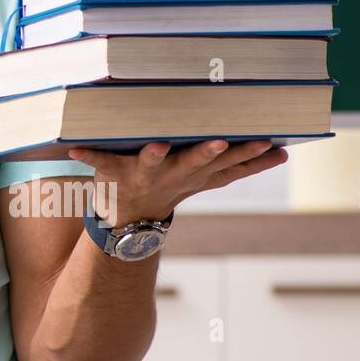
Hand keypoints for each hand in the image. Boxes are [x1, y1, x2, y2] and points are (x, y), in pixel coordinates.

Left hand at [67, 139, 288, 226]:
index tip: (272, 144)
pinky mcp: (115, 172)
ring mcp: (146, 174)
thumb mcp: (207, 177)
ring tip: (160, 145)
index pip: (231, 165)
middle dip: (209, 153)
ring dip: (157, 155)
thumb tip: (285, 151)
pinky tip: (74, 149)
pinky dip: (88, 156)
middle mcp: (175, 174)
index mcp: (198, 172)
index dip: (251, 157)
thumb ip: (241, 164)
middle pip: (197, 164)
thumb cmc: (171, 184)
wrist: (130, 218)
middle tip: (222, 142)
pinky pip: (100, 162)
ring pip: (154, 164)